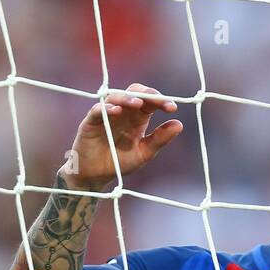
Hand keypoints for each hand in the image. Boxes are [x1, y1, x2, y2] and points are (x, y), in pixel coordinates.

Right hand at [59, 83, 182, 191]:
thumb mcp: (144, 153)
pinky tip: (116, 111)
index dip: (161, 101)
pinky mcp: (90, 122)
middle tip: (158, 100)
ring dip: (127, 98)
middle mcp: (123, 113)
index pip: (150, 102)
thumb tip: (179, 124)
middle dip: (147, 94)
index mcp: (137, 119)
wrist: (96, 177)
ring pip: (116, 97)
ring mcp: (106, 115)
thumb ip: (159, 139)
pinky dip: (107, 109)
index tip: (172, 108)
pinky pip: (97, 110)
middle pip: (134, 93)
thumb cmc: (119, 163)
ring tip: (138, 103)